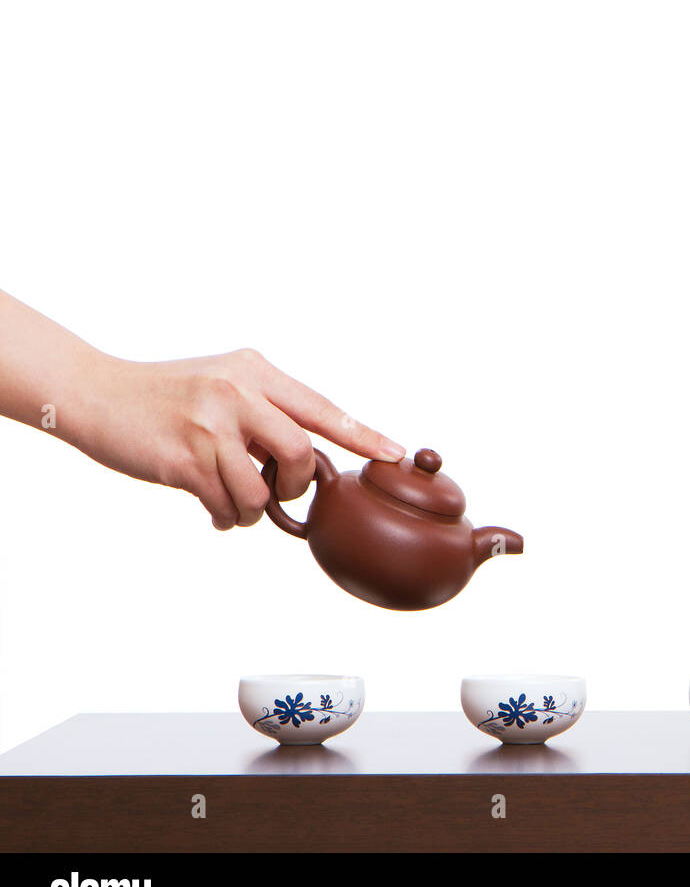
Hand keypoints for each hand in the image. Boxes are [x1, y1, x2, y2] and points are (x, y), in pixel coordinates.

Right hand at [66, 348, 404, 529]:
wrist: (95, 395)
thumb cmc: (168, 397)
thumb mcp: (224, 383)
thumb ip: (267, 411)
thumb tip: (309, 459)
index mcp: (256, 371)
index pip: (323, 408)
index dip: (363, 435)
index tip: (395, 453)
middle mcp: (236, 391)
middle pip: (299, 454)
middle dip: (294, 485)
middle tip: (275, 489)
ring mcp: (208, 424)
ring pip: (259, 490)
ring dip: (249, 509)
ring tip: (230, 499)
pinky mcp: (181, 458)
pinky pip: (224, 505)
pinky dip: (222, 515)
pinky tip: (209, 506)